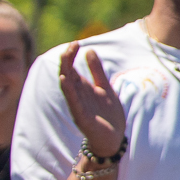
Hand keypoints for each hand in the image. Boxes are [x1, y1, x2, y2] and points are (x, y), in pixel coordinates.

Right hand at [58, 44, 127, 160]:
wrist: (114, 138)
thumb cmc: (108, 114)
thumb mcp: (105, 88)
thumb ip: (97, 71)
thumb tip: (89, 50)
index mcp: (82, 87)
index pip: (72, 67)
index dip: (72, 54)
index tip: (76, 42)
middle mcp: (77, 95)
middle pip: (67, 73)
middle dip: (68, 59)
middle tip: (72, 45)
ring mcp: (77, 105)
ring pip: (67, 86)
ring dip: (65, 71)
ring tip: (65, 58)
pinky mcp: (81, 116)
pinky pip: (72, 101)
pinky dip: (68, 90)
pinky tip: (65, 80)